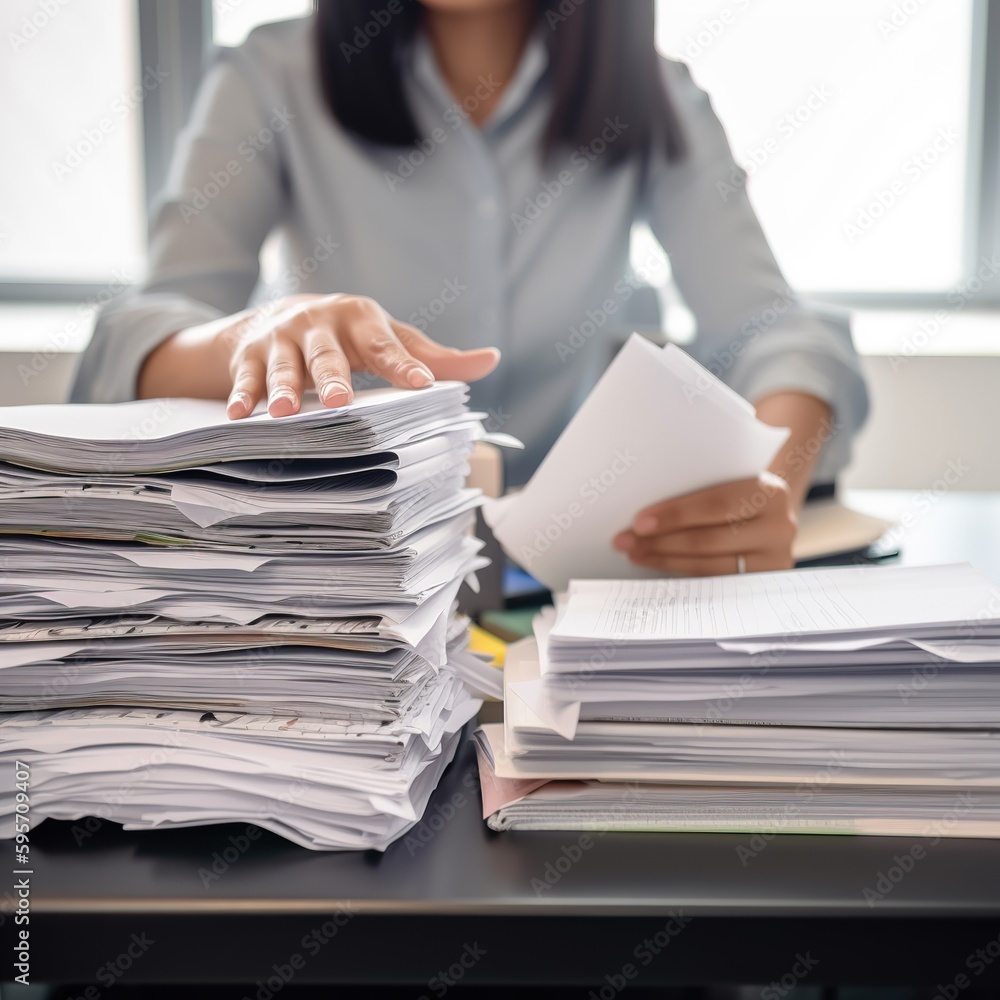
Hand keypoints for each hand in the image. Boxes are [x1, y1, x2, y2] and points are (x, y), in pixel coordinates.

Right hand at [138, 293, 499, 417]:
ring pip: (284, 366)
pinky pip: (246, 377)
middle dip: (332, 377)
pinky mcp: (251, 355)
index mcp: (360, 319)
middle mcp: (319, 324)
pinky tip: (240, 415)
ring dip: (282, 388)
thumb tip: (491, 360)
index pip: (386, 345)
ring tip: (282, 412)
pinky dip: (242, 395)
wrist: (280, 315)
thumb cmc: (350, 335)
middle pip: (329, 355)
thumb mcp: (388, 338)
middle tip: (340, 402)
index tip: (423, 384)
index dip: (404, 364)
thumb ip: (434, 355)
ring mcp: (283, 339)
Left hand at [612, 472, 796, 574]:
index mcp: (770, 491)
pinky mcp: (763, 583)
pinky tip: (658, 566)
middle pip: (709, 539)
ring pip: (709, 565)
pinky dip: (682, 574)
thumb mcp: (726, 479)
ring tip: (635, 553)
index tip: (639, 522)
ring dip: (664, 560)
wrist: (768, 513)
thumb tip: (643, 511)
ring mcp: (775, 560)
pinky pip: (715, 583)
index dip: (675, 515)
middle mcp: (780, 527)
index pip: (715, 504)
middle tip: (625, 541)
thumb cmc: (735, 493)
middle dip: (660, 541)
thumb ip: (696, 487)